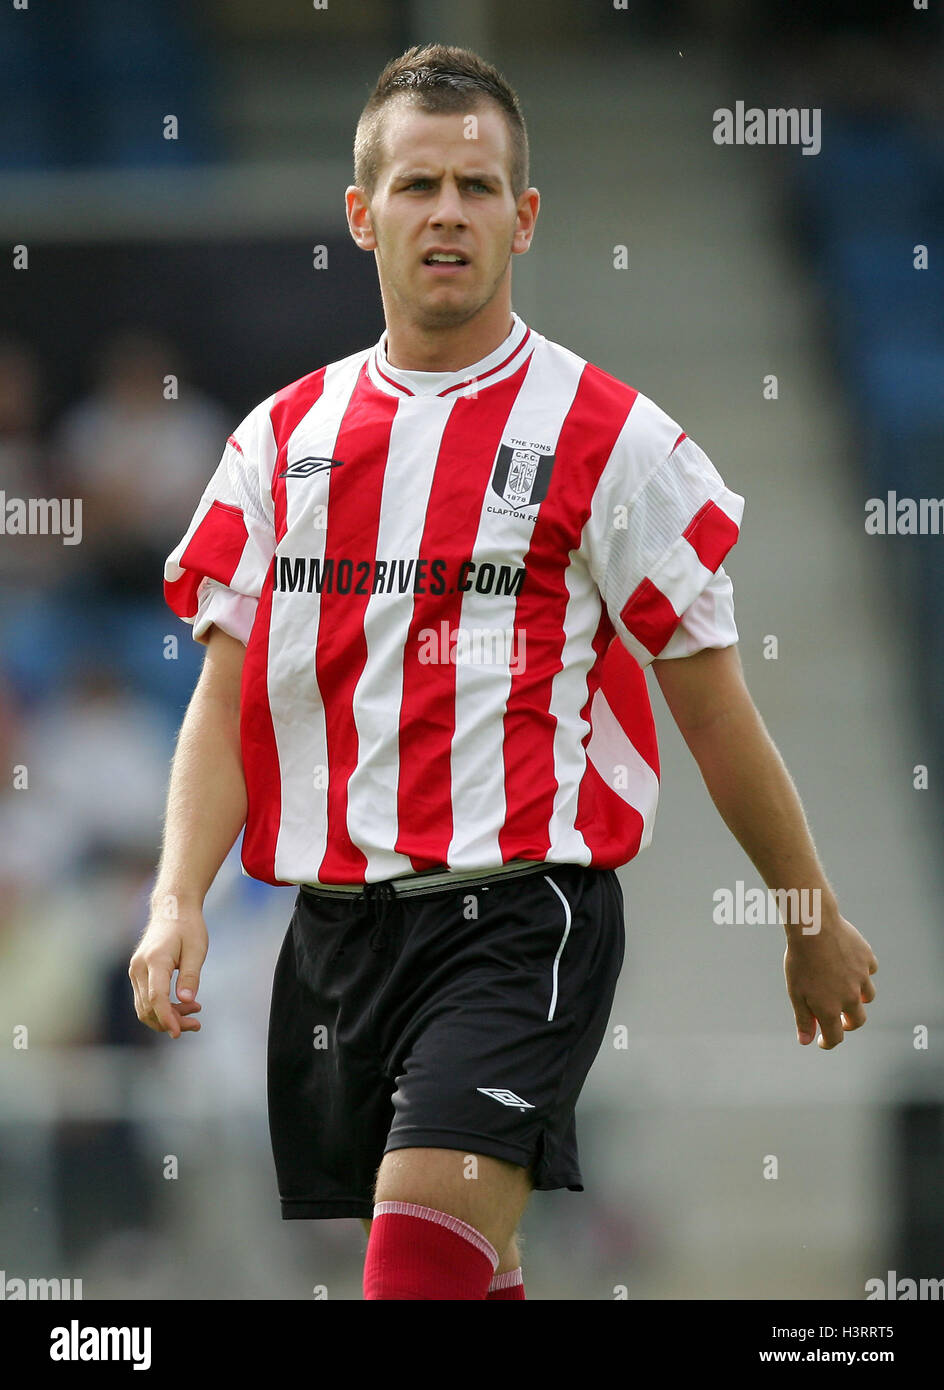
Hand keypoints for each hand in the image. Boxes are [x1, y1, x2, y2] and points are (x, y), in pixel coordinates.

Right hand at [129, 899, 207, 1038]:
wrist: (172, 909)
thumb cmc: (188, 927)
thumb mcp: (197, 949)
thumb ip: (191, 976)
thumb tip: (187, 1001)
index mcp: (155, 960)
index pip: (156, 997)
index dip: (167, 1018)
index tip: (178, 1033)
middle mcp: (139, 967)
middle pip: (148, 1007)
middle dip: (170, 1021)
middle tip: (197, 1024)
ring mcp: (135, 971)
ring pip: (144, 1007)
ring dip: (166, 1017)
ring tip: (194, 1015)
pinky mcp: (137, 973)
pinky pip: (145, 999)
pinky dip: (161, 1008)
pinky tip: (183, 1005)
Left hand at [784, 913, 876, 1048]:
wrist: (814, 927)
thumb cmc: (800, 960)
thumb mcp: (796, 992)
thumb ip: (804, 1018)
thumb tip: (807, 1041)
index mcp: (830, 1009)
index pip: (835, 1037)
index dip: (828, 1042)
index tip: (823, 1040)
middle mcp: (850, 997)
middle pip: (858, 1020)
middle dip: (849, 1023)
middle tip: (840, 1018)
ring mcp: (862, 978)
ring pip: (868, 996)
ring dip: (859, 998)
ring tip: (847, 991)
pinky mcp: (867, 959)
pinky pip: (870, 970)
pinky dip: (863, 972)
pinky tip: (851, 966)